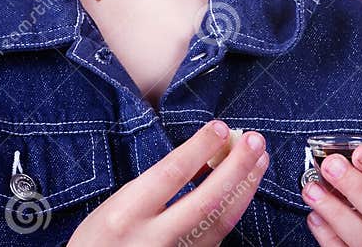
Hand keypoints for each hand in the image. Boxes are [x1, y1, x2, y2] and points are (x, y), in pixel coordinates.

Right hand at [69, 121, 267, 245]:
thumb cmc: (102, 239)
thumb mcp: (118, 204)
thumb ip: (156, 183)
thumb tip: (203, 154)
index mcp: (126, 215)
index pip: (171, 175)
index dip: (199, 148)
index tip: (220, 127)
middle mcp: (152, 240)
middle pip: (207, 201)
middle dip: (237, 167)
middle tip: (255, 141)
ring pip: (221, 222)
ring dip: (245, 187)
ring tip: (259, 159)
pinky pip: (218, 236)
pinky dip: (234, 208)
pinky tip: (244, 189)